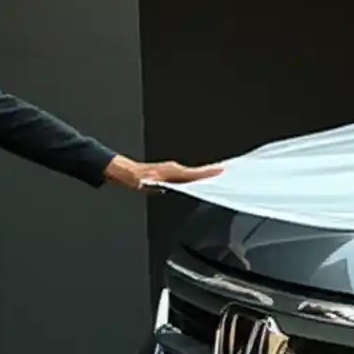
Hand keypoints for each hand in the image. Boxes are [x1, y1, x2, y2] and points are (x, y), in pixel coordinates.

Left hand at [104, 155, 223, 190]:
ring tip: (218, 176)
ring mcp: (174, 170)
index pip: (193, 173)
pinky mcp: (172, 173)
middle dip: (211, 172)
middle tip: (226, 172)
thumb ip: (154, 185)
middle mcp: (174, 169)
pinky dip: (197, 177)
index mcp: (171, 171)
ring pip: (193, 174)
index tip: (221, 170)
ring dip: (205, 175)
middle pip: (197, 172)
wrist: (127, 173)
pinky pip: (188, 175)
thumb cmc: (136, 179)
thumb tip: (158, 185)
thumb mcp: (144, 183)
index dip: (208, 173)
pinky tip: (201, 182)